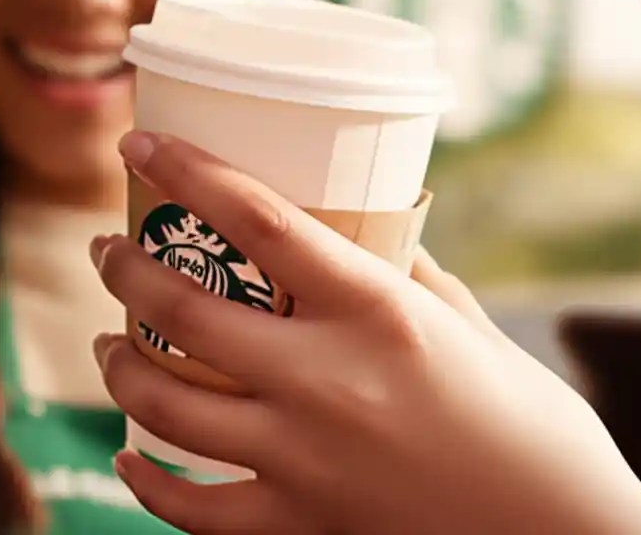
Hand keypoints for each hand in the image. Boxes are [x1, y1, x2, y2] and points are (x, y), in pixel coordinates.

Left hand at [91, 131, 640, 534]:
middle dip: (124, 270)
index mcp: (380, 312)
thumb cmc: (533, 426)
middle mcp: (331, 379)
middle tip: (107, 250)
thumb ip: (413, 279)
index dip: (188, 171)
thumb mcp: (474, 330)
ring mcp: (308, 458)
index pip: (260, 219)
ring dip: (118, 367)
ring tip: (107, 345)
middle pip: (186, 309)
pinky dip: (148, 483)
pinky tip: (129, 456)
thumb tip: (377, 233)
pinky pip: (194, 508)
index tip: (137, 143)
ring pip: (167, 405)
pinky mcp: (302, 524)